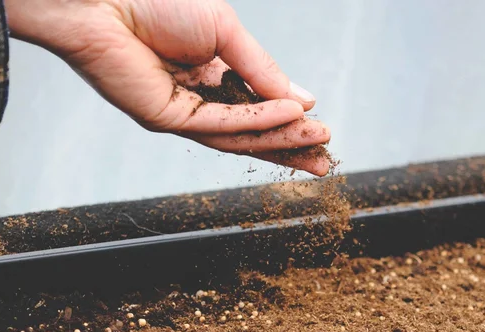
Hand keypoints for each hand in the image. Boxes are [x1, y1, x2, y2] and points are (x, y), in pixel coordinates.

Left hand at [7, 0, 331, 175]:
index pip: (256, 108)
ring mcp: (179, 113)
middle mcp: (195, 99)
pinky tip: (290, 118)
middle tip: (326, 163)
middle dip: (290, 148)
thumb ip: (261, 67)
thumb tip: (303, 98)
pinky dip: (257, 122)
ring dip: (281, 139)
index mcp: (208, 74)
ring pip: (238, 135)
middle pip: (250, 133)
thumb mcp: (226, 30)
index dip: (290, 122)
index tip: (322, 131)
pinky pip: (220, 124)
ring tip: (318, 144)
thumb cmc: (158, 2)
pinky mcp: (164, 118)